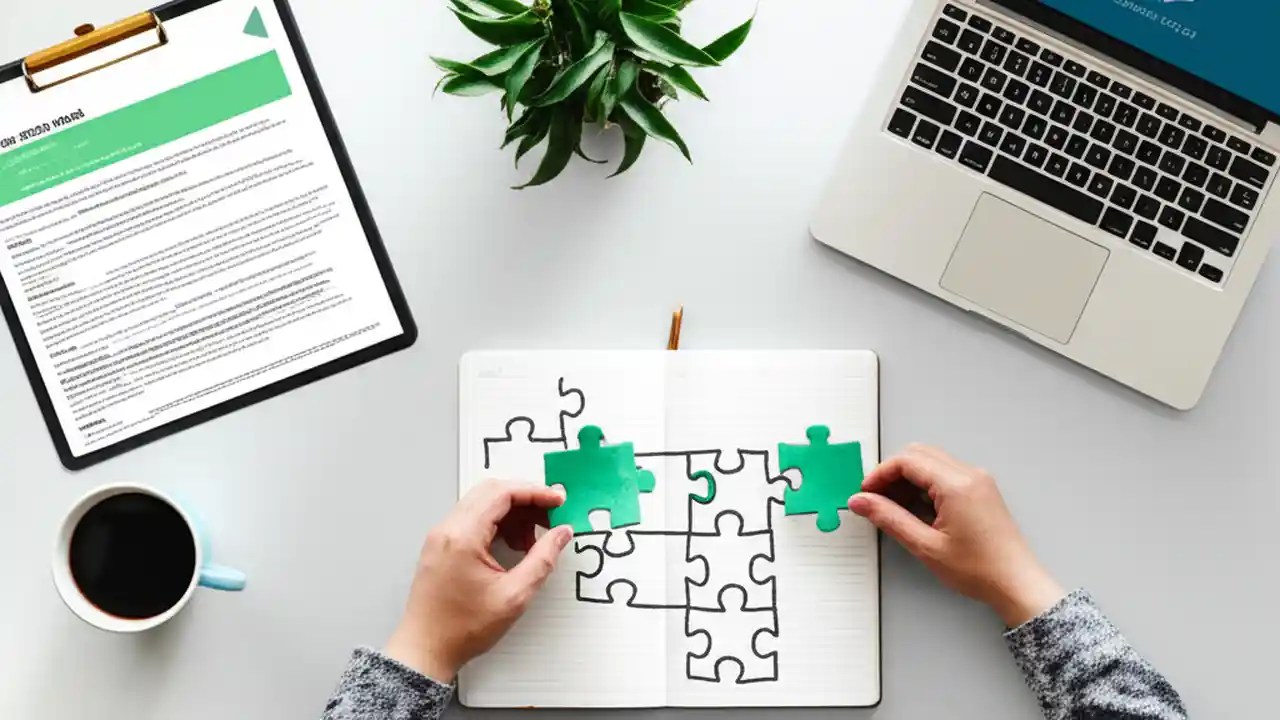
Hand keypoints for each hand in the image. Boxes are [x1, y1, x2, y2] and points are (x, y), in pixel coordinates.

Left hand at [384, 480, 572, 681]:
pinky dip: (498, 524)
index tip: (557, 500)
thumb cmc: (461, 629)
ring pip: (483, 504)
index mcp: (463, 537)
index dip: (535, 492)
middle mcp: (447, 529)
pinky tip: (514, 546)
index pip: (502, 493)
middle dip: (526, 499)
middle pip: (492, 492)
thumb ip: (542, 559)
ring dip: (513, 513)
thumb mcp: (514, 596)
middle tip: (551, 515)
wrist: (425, 649)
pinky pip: (473, 520)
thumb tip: (561, 533)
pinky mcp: (441, 545)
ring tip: (533, 540)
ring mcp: (441, 536)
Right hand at [848, 445, 1063, 626]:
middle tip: (876, 499)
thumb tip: (862, 502)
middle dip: (892, 473)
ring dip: (908, 479)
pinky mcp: (980, 490)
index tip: (866, 493)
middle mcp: (970, 475)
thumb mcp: (926, 546)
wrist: (1016, 584)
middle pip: (918, 454)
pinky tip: (917, 510)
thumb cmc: (979, 570)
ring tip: (894, 509)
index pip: (907, 461)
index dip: (880, 474)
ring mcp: (978, 481)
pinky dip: (925, 485)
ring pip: (931, 462)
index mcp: (957, 485)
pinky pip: (945, 474)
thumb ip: (889, 519)